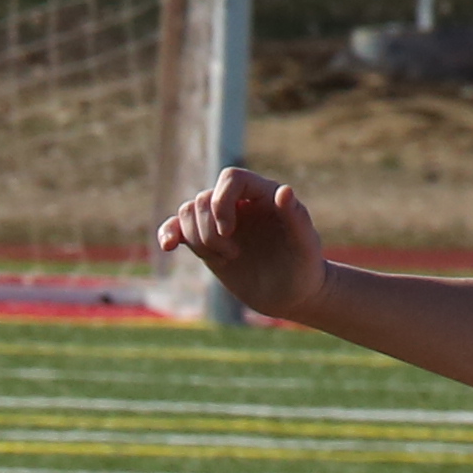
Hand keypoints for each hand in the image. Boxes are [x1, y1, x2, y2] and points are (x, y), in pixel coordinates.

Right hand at [153, 166, 320, 317]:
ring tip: (224, 260)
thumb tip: (283, 191)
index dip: (221, 202)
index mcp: (262, 194)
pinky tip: (168, 248)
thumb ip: (296, 216)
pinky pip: (178, 229)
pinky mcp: (207, 242)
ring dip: (196, 238)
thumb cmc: (304, 266)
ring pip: (188, 211)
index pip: (230, 178)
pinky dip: (168, 234)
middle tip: (234, 255)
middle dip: (209, 229)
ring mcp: (220, 222)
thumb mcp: (305, 244)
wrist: (291, 293)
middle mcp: (239, 203)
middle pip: (204, 198)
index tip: (229, 233)